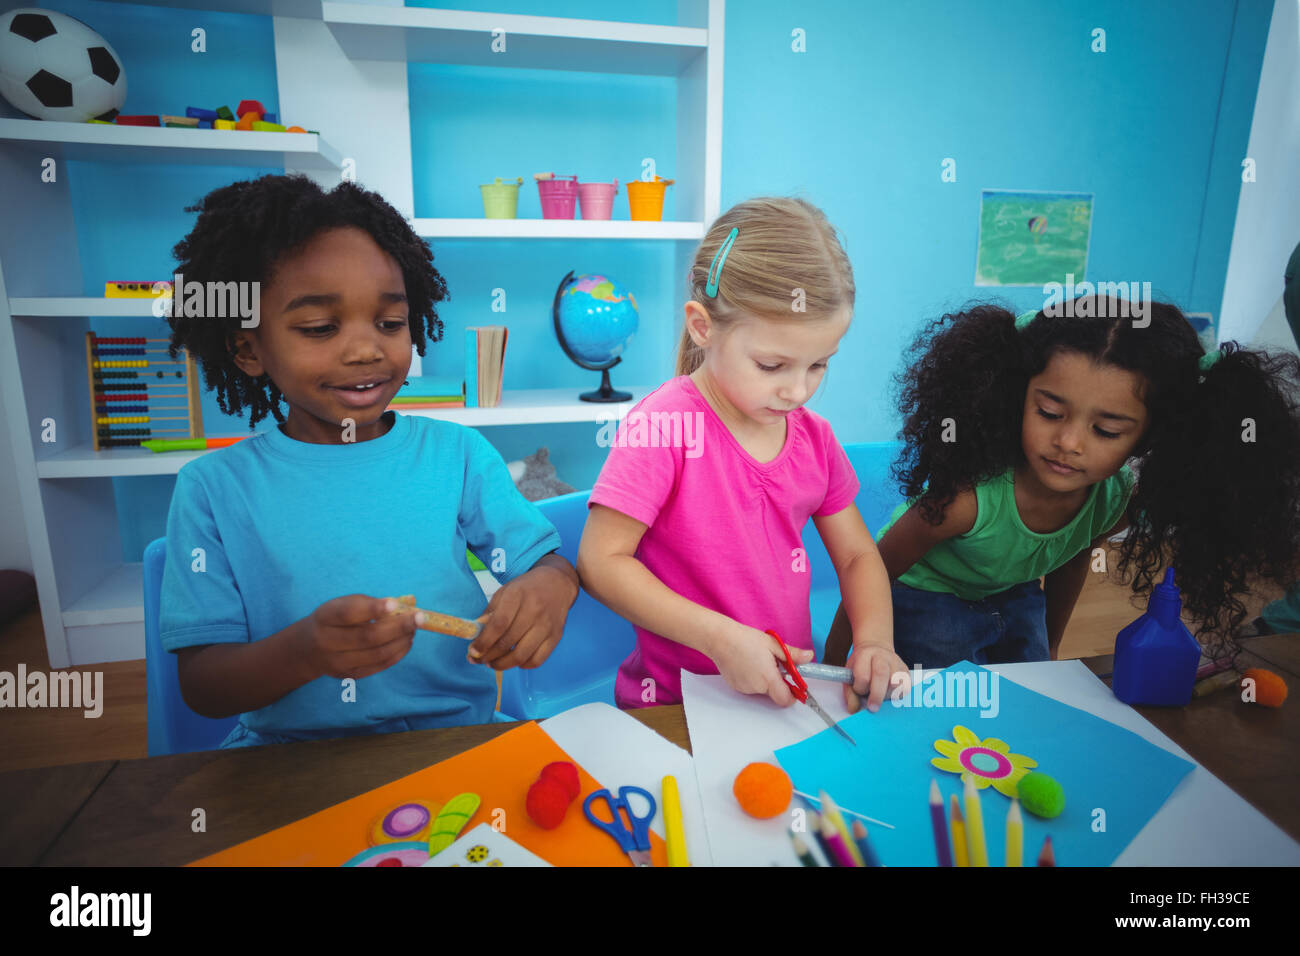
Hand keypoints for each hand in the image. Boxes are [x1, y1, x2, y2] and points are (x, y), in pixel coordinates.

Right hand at [300, 595, 416, 680]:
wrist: (308, 649)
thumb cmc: (334, 620)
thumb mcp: (344, 604)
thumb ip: (371, 603)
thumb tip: (407, 603)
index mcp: (325, 617)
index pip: (349, 613)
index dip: (373, 608)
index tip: (395, 604)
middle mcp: (328, 641)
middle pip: (368, 637)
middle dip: (399, 626)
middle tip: (420, 618)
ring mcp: (338, 662)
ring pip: (377, 654)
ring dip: (402, 640)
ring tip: (414, 629)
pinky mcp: (349, 675)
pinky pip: (379, 665)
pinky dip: (398, 653)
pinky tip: (406, 642)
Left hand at [468, 562, 575, 669]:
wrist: (557, 583)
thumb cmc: (526, 589)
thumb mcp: (504, 592)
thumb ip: (489, 613)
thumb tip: (476, 637)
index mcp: (517, 596)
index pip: (498, 625)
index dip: (484, 642)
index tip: (473, 652)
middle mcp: (534, 611)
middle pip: (507, 642)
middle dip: (488, 656)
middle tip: (478, 660)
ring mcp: (546, 625)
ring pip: (521, 655)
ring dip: (502, 665)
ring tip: (492, 664)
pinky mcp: (555, 637)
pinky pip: (537, 660)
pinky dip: (522, 665)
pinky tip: (513, 661)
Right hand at [710, 622, 813, 705]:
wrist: (720, 639)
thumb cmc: (745, 639)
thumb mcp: (773, 644)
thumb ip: (793, 654)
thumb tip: (809, 657)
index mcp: (768, 678)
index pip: (786, 699)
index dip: (793, 694)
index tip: (794, 684)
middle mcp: (756, 688)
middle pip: (774, 693)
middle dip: (777, 681)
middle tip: (773, 663)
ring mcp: (744, 689)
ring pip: (762, 690)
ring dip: (764, 680)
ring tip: (757, 661)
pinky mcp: (735, 687)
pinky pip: (750, 687)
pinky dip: (752, 679)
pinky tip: (747, 664)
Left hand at [842, 642, 909, 713]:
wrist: (875, 650)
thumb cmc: (861, 666)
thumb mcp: (849, 676)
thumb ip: (850, 693)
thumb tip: (853, 709)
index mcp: (865, 655)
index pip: (863, 675)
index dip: (860, 688)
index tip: (859, 693)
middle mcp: (882, 656)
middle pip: (881, 675)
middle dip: (877, 695)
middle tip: (873, 708)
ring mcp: (896, 662)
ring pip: (896, 683)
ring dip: (887, 695)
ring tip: (880, 694)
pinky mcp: (906, 670)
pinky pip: (905, 687)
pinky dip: (897, 694)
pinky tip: (889, 692)